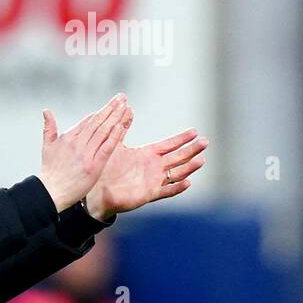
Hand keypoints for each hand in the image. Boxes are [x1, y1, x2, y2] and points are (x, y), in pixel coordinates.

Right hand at [37, 94, 129, 212]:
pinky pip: (106, 148)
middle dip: (111, 108)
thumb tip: (46, 111)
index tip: (111, 103)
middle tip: (122, 98)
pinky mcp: (94, 166)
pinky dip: (114, 137)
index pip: (88, 120)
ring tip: (125, 106)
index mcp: (68, 137)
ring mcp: (86, 154)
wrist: (50, 193)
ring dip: (115, 117)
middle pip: (97, 122)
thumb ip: (49, 128)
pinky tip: (121, 126)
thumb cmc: (49, 172)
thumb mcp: (47, 147)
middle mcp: (78, 143)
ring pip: (104, 132)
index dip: (101, 111)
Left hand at [85, 119, 207, 219]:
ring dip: (189, 167)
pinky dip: (177, 188)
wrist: (97, 191)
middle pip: (178, 157)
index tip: (195, 131)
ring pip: (176, 174)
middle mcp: (154, 167)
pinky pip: (166, 191)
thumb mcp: (116, 145)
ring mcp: (153, 181)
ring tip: (201, 160)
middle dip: (192, 150)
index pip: (169, 145)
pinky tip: (188, 182)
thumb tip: (128, 108)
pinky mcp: (149, 194)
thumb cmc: (107, 169)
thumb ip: (123, 128)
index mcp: (148, 155)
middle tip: (205, 142)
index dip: (182, 138)